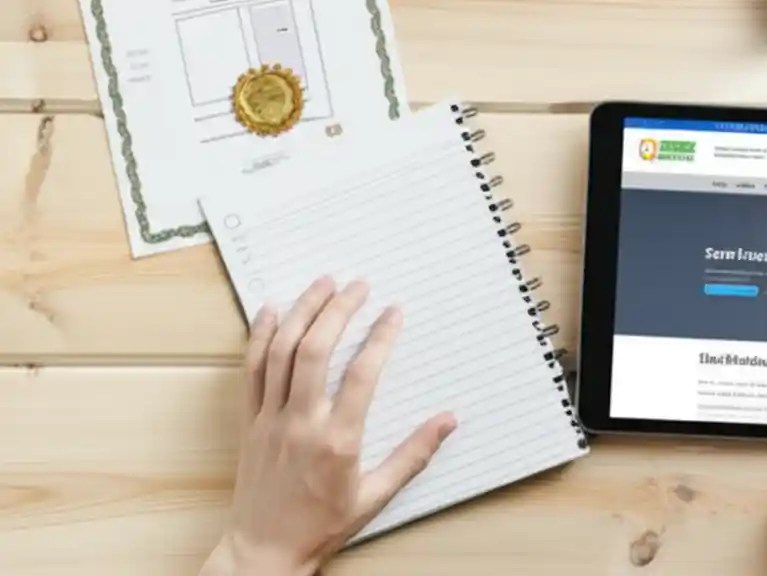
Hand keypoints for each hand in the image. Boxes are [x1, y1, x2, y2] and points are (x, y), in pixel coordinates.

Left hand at [200, 277, 456, 575]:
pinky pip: (252, 369)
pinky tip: (272, 310)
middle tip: (357, 286)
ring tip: (322, 284)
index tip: (393, 313)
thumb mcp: (376, 495)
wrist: (264, 550)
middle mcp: (301, 423)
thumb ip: (413, 455)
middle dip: (338, 310)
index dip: (380, 338)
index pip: (362, 375)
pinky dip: (260, 335)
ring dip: (301, 312)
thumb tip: (448, 421)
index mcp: (337, 441)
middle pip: (316, 350)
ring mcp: (270, 419)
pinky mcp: (249, 421)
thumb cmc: (322, 526)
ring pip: (281, 352)